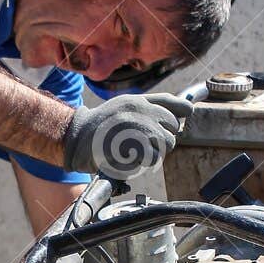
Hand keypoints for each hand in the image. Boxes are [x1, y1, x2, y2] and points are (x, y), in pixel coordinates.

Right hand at [64, 92, 187, 180]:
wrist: (76, 138)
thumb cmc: (102, 126)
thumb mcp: (125, 106)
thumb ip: (153, 106)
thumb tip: (187, 110)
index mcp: (139, 100)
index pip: (174, 106)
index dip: (173, 122)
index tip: (167, 129)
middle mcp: (139, 110)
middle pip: (172, 129)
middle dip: (162, 140)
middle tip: (142, 144)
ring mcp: (136, 127)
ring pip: (166, 144)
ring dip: (154, 152)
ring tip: (135, 151)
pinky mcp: (132, 145)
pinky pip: (154, 157)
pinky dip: (146, 162)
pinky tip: (131, 157)